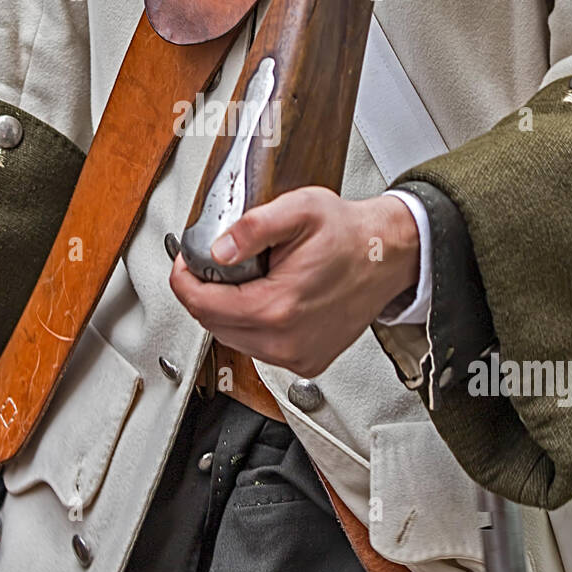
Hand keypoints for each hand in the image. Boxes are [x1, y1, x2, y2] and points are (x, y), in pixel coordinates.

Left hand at [170, 187, 419, 376]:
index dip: (183, 280)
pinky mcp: (307, 362)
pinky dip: (251, 325)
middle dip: (204, 292)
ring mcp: (297, 356)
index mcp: (279, 306)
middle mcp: (286, 341)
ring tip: (247, 279)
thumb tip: (218, 249)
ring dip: (227, 310)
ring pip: (233, 339)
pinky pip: (258, 348)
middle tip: (216, 265)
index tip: (185, 262)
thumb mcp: (300, 209)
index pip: (202, 305)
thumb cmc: (349, 234)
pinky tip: (267, 299)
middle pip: (213, 324)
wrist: (388, 256)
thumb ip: (254, 226)